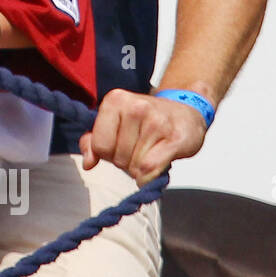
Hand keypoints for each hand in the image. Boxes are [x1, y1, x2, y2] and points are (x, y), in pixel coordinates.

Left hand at [79, 88, 208, 185]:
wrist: (187, 112)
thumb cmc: (147, 121)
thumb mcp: (115, 123)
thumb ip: (94, 141)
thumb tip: (88, 163)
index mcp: (115, 100)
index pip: (99, 145)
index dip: (107, 154)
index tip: (118, 147)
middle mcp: (136, 107)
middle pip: (117, 157)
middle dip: (125, 162)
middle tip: (138, 150)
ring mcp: (157, 122)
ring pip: (135, 165)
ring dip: (139, 168)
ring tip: (149, 152)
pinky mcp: (176, 139)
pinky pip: (151, 169)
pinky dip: (150, 176)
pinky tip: (157, 164)